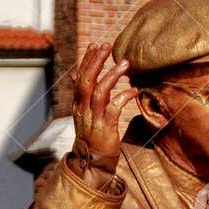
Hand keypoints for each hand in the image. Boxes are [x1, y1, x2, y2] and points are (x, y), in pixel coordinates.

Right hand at [71, 43, 132, 166]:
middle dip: (97, 61)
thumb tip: (76, 74)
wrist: (91, 163)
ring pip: (100, 91)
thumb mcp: (83, 113)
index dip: (87, 60)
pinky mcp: (106, 128)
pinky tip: (133, 90)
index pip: (80, 77)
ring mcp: (94, 119)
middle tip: (108, 46)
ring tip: (125, 64)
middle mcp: (84, 109)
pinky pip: (114, 108)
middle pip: (87, 80)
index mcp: (78, 104)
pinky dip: (124, 97)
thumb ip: (82, 94)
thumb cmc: (91, 136)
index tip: (96, 44)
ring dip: (112, 75)